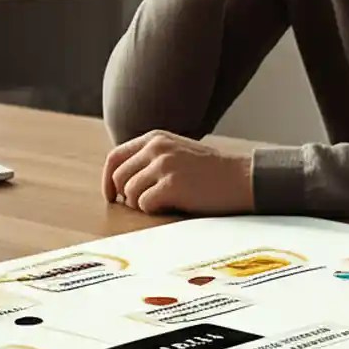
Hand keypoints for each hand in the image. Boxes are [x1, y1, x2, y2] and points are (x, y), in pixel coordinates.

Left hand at [101, 131, 254, 214]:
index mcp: (155, 138)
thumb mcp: (177, 151)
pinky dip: (153, 210)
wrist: (241, 177)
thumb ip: (151, 158)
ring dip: (141, 204)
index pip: (115, 157)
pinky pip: (144, 205)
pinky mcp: (171, 185)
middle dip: (125, 195)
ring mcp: (163, 165)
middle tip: (143, 204)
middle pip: (119, 176)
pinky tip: (171, 206)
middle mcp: (156, 148)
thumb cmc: (210, 171)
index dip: (108, 179)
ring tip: (163, 203)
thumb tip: (120, 180)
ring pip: (130, 193)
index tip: (111, 195)